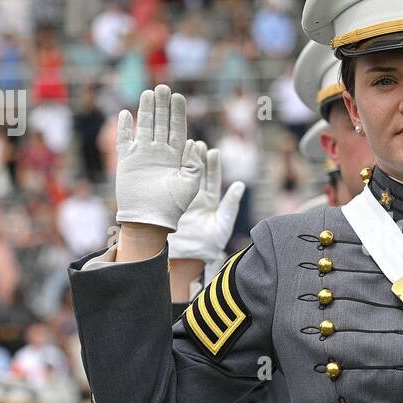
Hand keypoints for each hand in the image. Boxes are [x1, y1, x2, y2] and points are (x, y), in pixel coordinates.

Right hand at [114, 85, 207, 231]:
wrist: (150, 220)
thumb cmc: (174, 206)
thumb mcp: (191, 183)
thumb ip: (194, 162)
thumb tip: (194, 141)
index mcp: (176, 157)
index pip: (178, 129)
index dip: (178, 113)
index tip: (179, 97)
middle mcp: (160, 153)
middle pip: (161, 124)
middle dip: (162, 106)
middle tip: (163, 88)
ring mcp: (143, 156)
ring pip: (144, 127)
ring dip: (146, 111)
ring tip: (148, 93)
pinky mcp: (127, 162)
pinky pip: (125, 141)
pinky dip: (124, 128)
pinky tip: (126, 114)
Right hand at [168, 148, 245, 266]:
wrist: (189, 259)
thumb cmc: (210, 244)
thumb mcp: (223, 224)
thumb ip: (231, 205)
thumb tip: (240, 185)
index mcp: (210, 200)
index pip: (211, 178)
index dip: (212, 164)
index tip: (212, 150)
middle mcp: (194, 197)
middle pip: (195, 173)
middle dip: (194, 157)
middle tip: (194, 142)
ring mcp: (180, 201)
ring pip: (180, 178)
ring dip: (179, 163)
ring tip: (180, 148)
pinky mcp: (168, 206)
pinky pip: (167, 191)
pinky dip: (165, 178)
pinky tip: (162, 164)